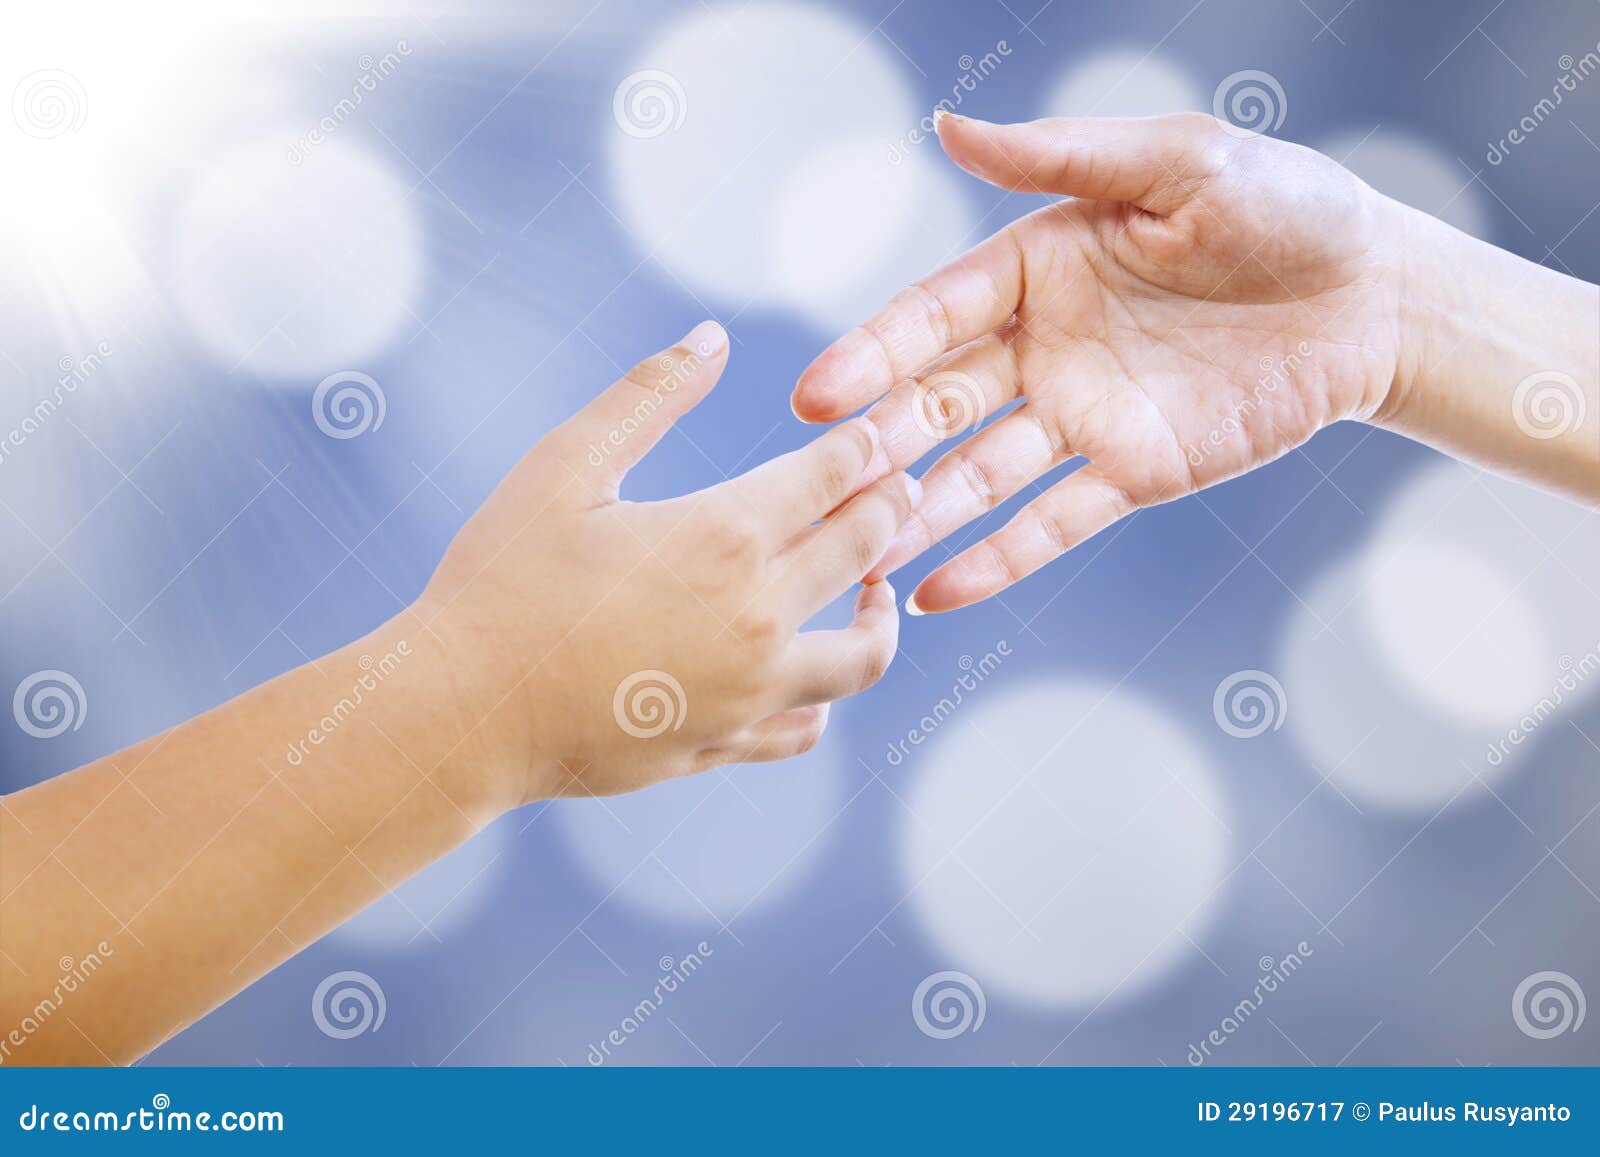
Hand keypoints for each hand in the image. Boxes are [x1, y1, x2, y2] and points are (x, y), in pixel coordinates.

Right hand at [419, 321, 918, 802]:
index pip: (834, 474)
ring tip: (875, 590)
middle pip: (865, 550)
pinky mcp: (723, 744)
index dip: (863, 446)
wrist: (459, 711)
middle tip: (898, 489)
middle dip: (890, 508)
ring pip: (863, 655)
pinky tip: (809, 672)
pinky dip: (823, 697)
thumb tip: (715, 334)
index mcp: (725, 535)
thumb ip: (647, 394)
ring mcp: (748, 692)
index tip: (874, 434)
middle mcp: (758, 616)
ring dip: (882, 615)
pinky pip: (806, 727)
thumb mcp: (564, 466)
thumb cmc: (501, 579)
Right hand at [792, 113, 1409, 611]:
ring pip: (981, 471)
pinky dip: (999, 559)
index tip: (815, 397)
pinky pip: (1055, 522)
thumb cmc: (1282, 206)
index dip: (874, 354)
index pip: (934, 313)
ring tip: (859, 554)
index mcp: (1036, 266)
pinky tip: (937, 596)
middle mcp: (1042, 346)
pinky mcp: (1131, 473)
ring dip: (920, 513)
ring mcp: (1081, 416)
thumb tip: (945, 124)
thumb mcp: (1176, 162)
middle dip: (879, 443)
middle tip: (818, 485)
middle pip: (940, 400)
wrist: (1375, 294)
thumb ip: (1061, 157)